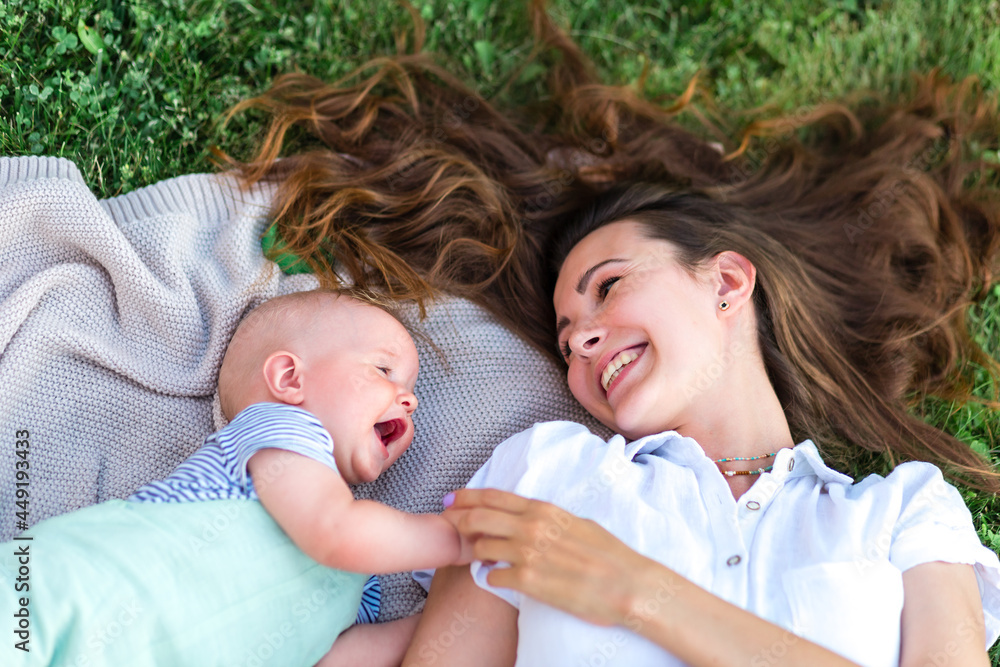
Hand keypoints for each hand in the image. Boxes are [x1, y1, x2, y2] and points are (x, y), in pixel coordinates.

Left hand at [447, 488, 669, 627]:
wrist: (628, 585)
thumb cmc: (609, 555)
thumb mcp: (577, 522)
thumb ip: (548, 519)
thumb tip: (530, 519)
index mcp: (544, 510)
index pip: (494, 497)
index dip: (468, 497)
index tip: (453, 499)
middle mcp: (531, 528)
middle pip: (478, 518)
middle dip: (458, 520)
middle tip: (449, 524)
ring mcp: (527, 555)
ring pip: (481, 549)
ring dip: (476, 553)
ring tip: (478, 556)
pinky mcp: (528, 583)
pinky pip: (493, 578)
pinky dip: (490, 578)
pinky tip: (495, 578)